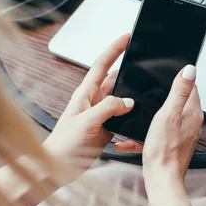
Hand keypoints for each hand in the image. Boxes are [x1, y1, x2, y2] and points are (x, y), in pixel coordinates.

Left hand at [42, 34, 133, 160]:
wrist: (57, 168)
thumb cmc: (63, 145)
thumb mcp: (86, 122)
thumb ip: (107, 108)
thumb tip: (128, 101)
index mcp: (85, 94)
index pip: (102, 65)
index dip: (114, 50)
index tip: (126, 38)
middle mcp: (94, 101)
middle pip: (115, 79)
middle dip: (129, 70)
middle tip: (145, 62)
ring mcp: (101, 115)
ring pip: (121, 98)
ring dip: (132, 94)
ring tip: (148, 89)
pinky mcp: (107, 129)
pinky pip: (123, 117)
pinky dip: (132, 115)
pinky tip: (141, 116)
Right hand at [114, 65, 202, 183]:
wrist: (161, 180)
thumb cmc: (164, 150)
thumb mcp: (168, 114)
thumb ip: (179, 91)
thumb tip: (190, 70)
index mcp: (192, 112)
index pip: (191, 86)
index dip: (179, 77)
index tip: (167, 72)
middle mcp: (191, 123)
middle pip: (179, 100)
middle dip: (164, 95)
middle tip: (150, 91)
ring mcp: (183, 134)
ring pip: (168, 117)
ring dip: (153, 115)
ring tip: (139, 115)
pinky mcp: (174, 145)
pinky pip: (160, 134)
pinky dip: (147, 133)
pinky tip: (132, 138)